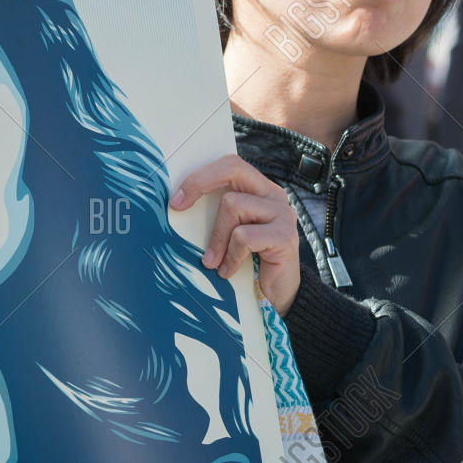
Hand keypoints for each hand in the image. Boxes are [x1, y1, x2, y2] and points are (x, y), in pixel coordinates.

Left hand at [170, 155, 300, 315]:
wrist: (276, 297)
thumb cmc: (248, 262)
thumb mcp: (228, 233)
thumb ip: (215, 215)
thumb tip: (178, 205)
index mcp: (259, 189)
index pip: (230, 165)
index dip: (200, 176)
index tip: (176, 199)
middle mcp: (274, 195)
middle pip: (234, 169)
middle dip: (200, 184)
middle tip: (179, 207)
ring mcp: (283, 214)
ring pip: (234, 206)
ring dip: (217, 238)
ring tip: (213, 261)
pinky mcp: (286, 236)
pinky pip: (244, 236)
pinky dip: (231, 255)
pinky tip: (229, 270)